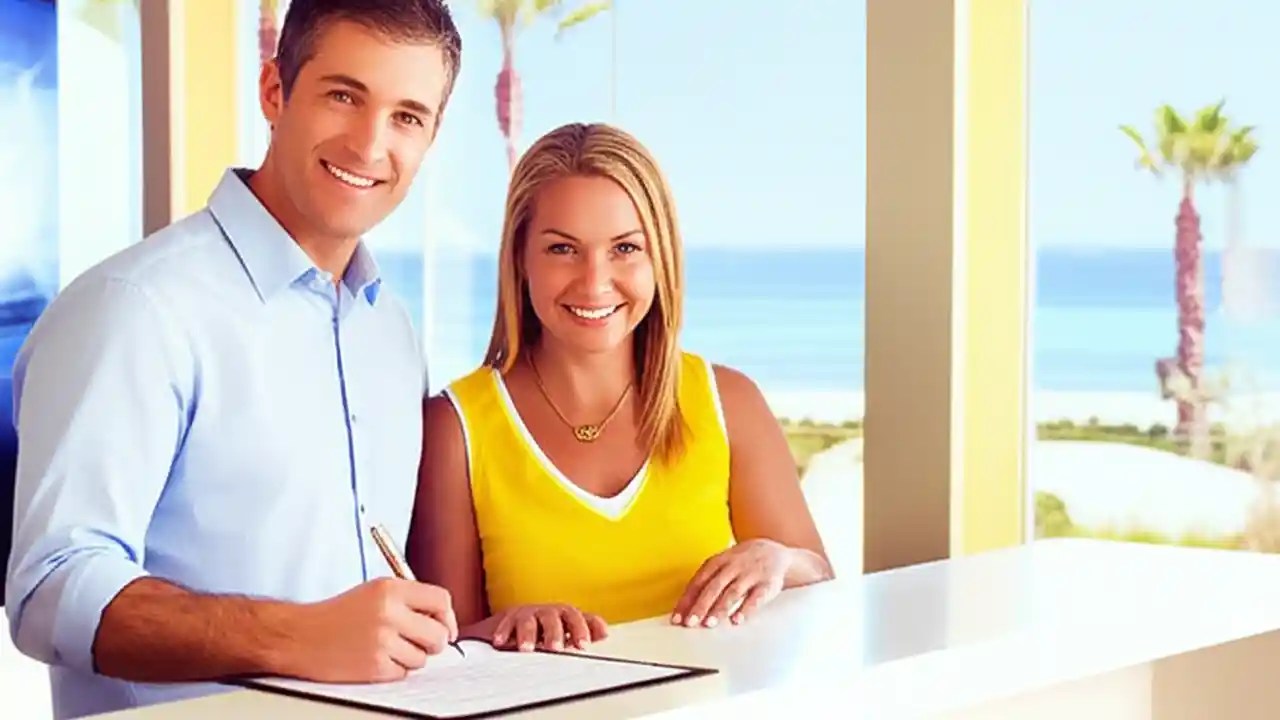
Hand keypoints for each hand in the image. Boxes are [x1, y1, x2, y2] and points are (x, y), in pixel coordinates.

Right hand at [281, 578, 457, 682]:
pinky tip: (374, 658)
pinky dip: (393, 669)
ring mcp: (382, 641)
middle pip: (439, 634)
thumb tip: (444, 618)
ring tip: (385, 647)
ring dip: (410, 657)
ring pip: (422, 658)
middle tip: (420, 642)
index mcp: (390, 589)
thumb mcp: (375, 591)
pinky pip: (403, 673)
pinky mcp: (375, 666)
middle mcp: (389, 613)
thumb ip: (410, 599)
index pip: (441, 600)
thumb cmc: (338, 614)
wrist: (301, 636)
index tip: (444, 626)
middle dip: (434, 642)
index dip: (447, 616)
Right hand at [490, 604, 608, 652]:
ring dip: (528, 635)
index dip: (581, 629)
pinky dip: (503, 633)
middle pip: (553, 618)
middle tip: (556, 649)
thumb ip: (585, 630)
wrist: (517, 620)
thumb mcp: (567, 629)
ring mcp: (527, 614)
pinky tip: (501, 642)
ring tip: (527, 649)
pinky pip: (505, 625)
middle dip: (554, 633)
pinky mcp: (508, 619)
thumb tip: (604, 632)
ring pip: (528, 621)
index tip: (584, 645)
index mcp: (564, 614)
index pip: (576, 617)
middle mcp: (546, 612)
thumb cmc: (547, 627)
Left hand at [672, 539, 789, 627]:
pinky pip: (756, 598)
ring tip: (709, 624)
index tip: (677, 618)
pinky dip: (746, 609)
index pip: (698, 581)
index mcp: (718, 561)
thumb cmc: (742, 563)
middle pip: (713, 587)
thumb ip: (706, 582)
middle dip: (700, 606)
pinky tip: (736, 620)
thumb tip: (685, 607)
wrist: (775, 552)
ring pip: (732, 592)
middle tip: (690, 623)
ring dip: (719, 609)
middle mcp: (733, 566)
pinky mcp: (768, 584)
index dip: (687, 600)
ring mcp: (751, 574)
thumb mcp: (723, 564)